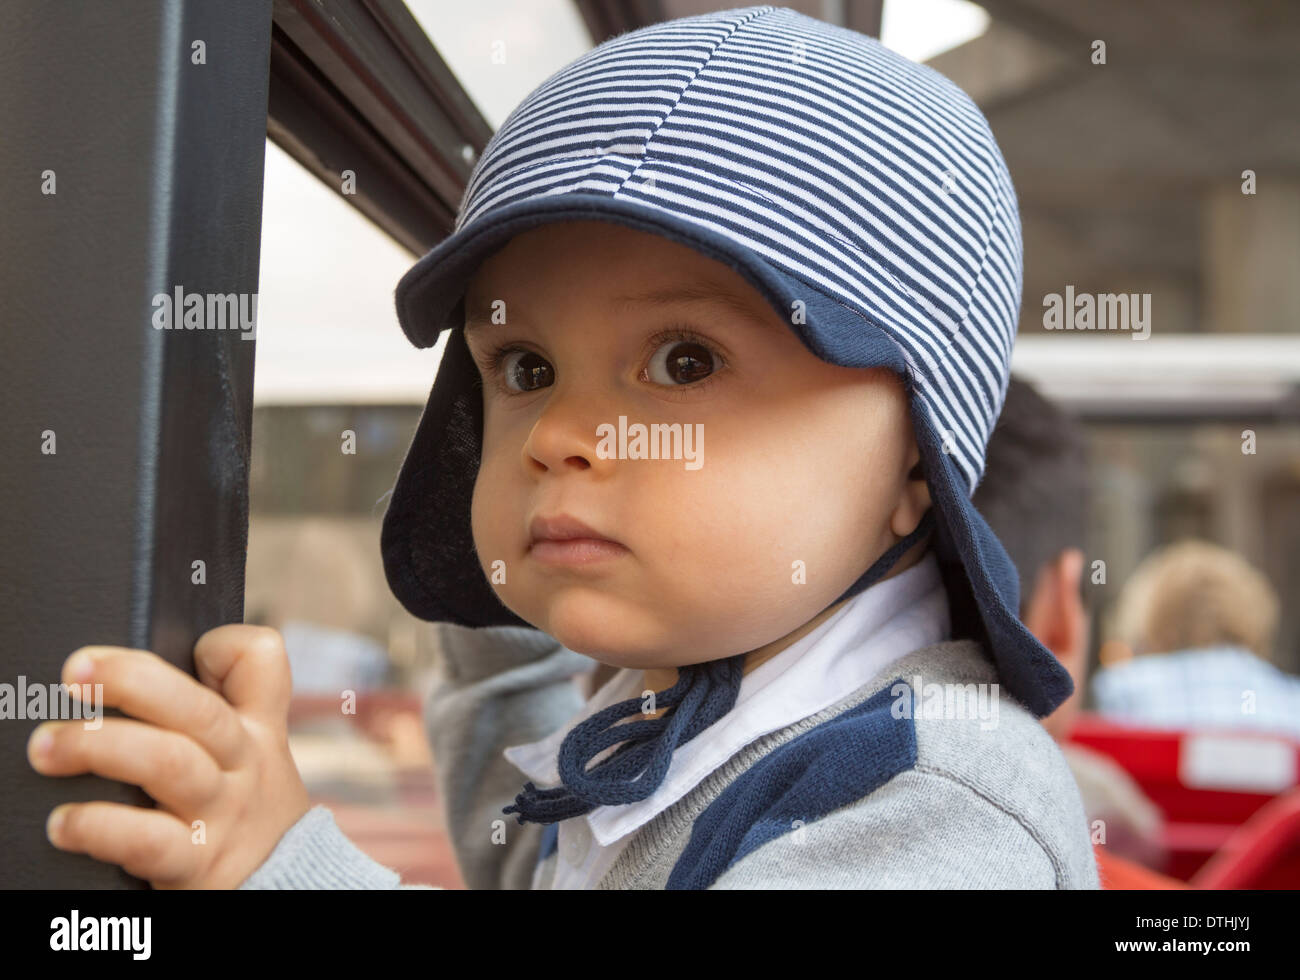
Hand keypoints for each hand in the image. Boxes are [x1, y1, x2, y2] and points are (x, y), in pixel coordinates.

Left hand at [27, 625, 310, 887]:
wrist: (281, 887)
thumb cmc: (241, 808)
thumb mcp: (248, 753)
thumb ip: (210, 706)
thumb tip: (131, 668)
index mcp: (253, 726)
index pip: (261, 663)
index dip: (224, 644)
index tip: (181, 646)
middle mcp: (242, 763)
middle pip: (198, 709)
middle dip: (132, 681)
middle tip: (75, 672)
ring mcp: (220, 813)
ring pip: (168, 763)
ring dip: (100, 747)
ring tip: (47, 747)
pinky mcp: (194, 864)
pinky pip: (146, 840)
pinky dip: (100, 827)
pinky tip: (65, 822)